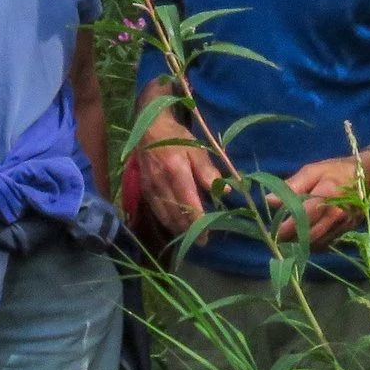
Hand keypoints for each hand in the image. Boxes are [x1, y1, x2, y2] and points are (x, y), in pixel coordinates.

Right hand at [138, 111, 222, 233]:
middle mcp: (161, 182)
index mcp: (176, 170)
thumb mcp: (196, 148)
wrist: (149, 128)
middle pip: (175, 214)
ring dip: (178, 229)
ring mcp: (150, 187)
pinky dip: (166, 222)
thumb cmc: (176, 137)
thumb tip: (224, 191)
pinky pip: (156, 211)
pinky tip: (175, 227)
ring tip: (191, 237)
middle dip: (188, 230)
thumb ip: (208, 171)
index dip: (197, 222)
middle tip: (202, 241)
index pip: (188, 203)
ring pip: (164, 216)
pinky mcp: (144, 190)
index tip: (207, 235)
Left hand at [274, 154, 369, 247]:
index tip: (273, 232)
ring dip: (302, 244)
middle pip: (310, 234)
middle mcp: (336, 214)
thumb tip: (269, 200)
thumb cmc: (336, 171)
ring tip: (288, 239)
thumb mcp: (313, 171)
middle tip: (277, 238)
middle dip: (292, 239)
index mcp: (327, 195)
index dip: (286, 227)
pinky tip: (305, 239)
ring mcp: (344, 224)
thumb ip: (292, 186)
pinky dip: (314, 244)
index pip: (303, 216)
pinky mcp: (347, 231)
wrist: (369, 175)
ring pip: (318, 243)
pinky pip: (327, 243)